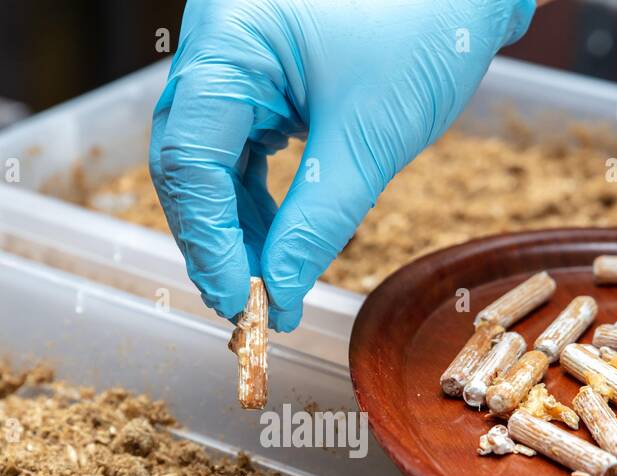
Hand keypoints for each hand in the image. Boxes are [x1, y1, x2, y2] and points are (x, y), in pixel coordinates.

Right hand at [150, 0, 536, 330]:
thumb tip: (279, 292)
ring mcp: (233, 50)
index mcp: (229, 39)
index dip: (208, 242)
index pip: (188, 158)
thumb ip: (317, 220)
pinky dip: (252, 195)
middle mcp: (215, 38)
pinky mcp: (257, 67)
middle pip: (186, 159)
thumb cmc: (430, 25)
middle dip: (216, 239)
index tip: (240, 303)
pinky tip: (273, 240)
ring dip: (233, 225)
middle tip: (248, 306)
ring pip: (207, 157)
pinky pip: (236, 141)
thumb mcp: (371, 136)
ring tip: (266, 284)